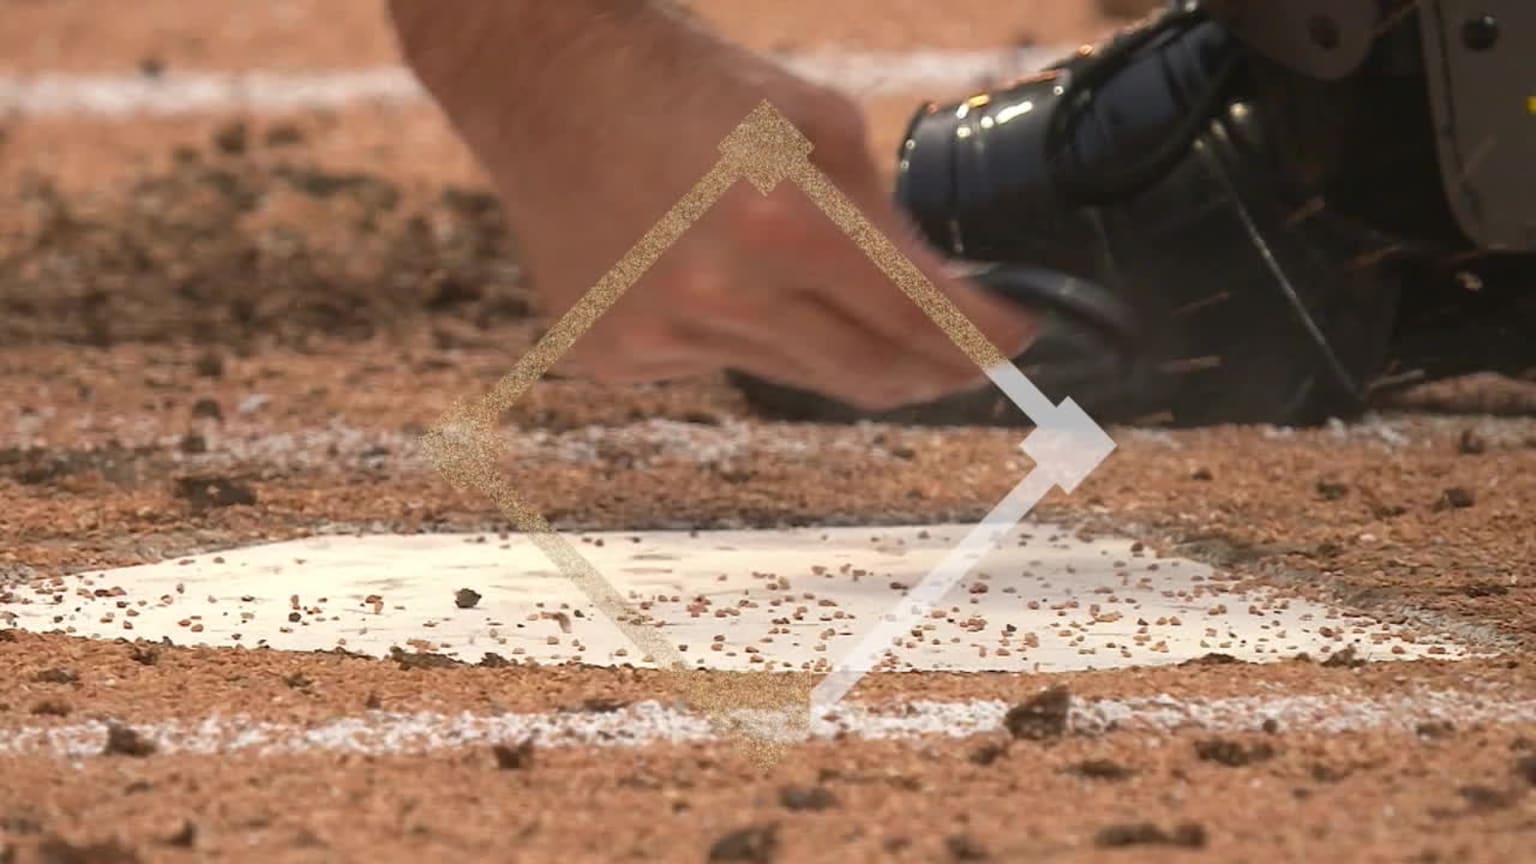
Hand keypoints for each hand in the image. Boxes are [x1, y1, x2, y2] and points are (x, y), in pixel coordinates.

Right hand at [391, 0, 1036, 409]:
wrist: (545, 82)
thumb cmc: (690, 83)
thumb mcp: (816, 121)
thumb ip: (887, 220)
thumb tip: (942, 299)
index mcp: (783, 222)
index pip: (921, 312)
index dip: (987, 335)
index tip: (1023, 342)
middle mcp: (721, 296)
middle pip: (871, 373)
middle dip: (935, 367)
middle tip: (964, 356)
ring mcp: (661, 337)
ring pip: (797, 374)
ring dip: (836, 342)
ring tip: (816, 285)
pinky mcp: (615, 358)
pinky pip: (720, 366)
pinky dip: (743, 333)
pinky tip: (708, 272)